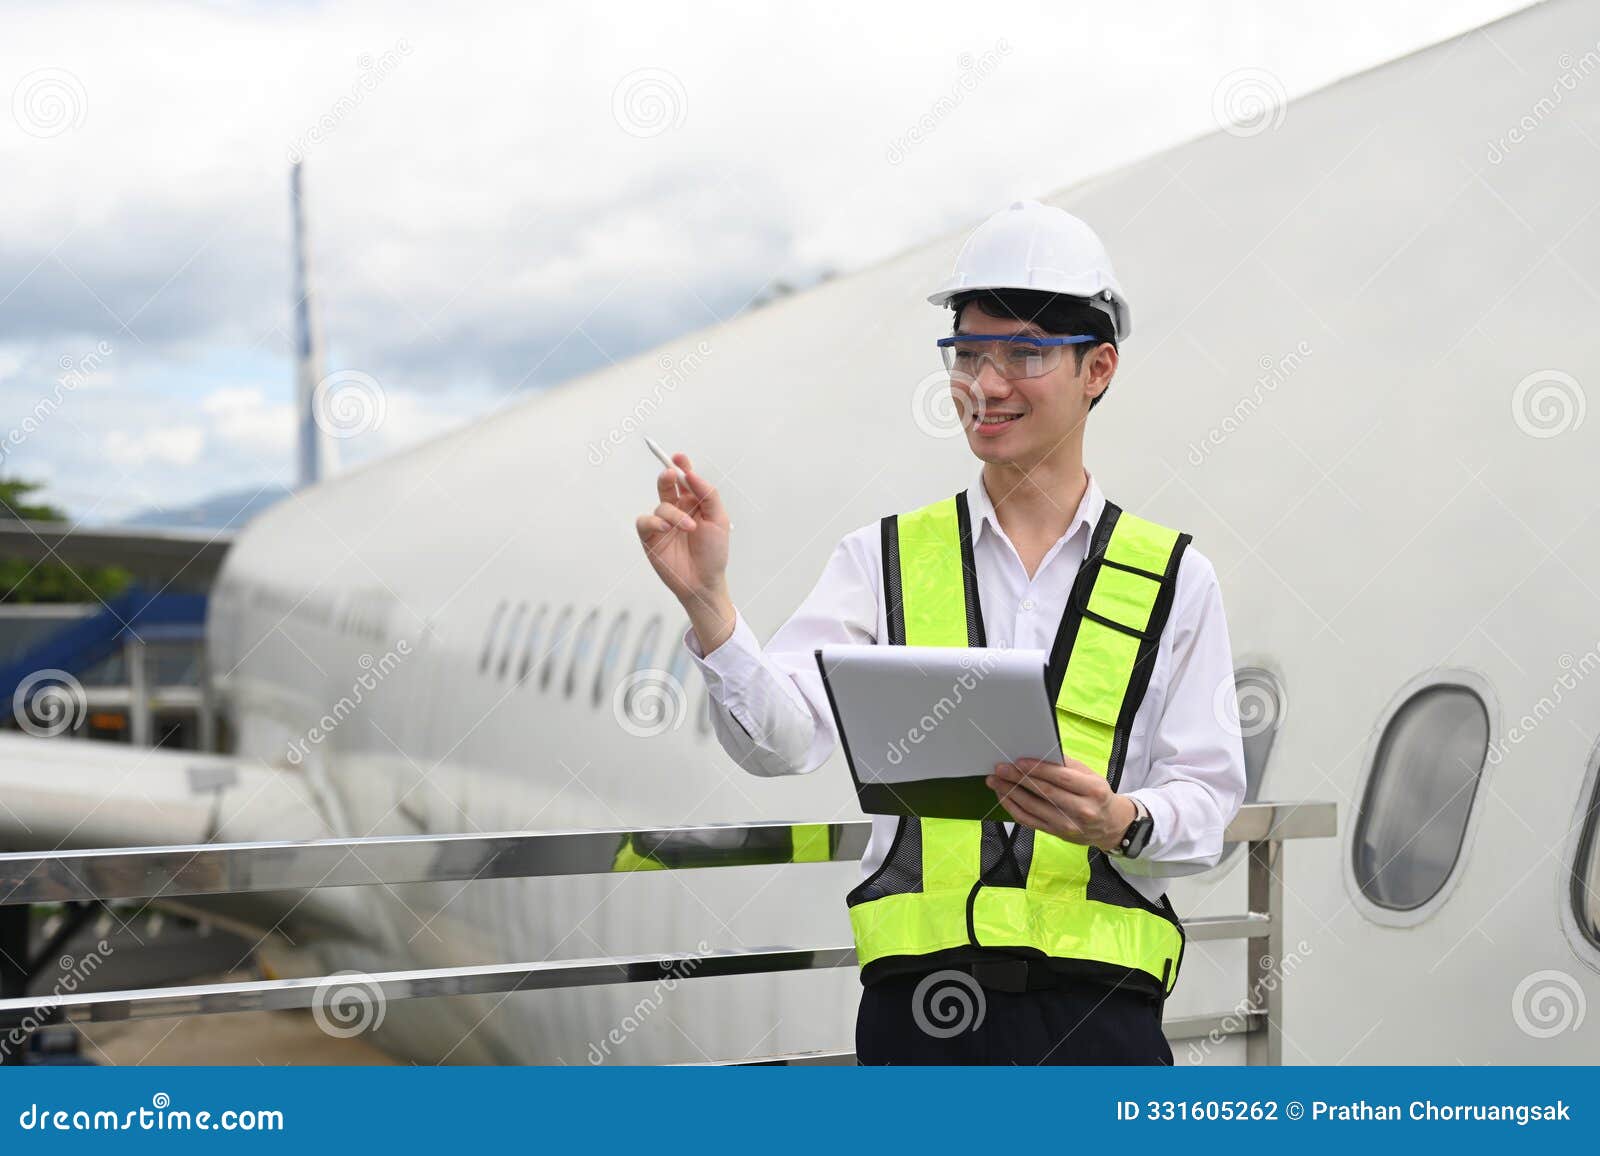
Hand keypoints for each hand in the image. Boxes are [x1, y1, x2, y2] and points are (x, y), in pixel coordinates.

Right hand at [635, 452, 734, 647]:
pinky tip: (666, 529)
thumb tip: (691, 475)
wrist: (704, 582)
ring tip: (689, 528)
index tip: (679, 458)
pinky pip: (645, 521)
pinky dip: (655, 522)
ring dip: (674, 514)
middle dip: (668, 476)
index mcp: (695, 503)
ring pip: (661, 504)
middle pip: (667, 485)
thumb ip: (708, 495)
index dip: (681, 466)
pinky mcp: (650, 538)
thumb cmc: (714, 552)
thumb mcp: (719, 520)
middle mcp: (677, 510)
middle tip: (672, 474)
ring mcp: (663, 523)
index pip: (685, 479)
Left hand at [986, 757, 1136, 851]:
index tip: (1019, 761)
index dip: (1038, 769)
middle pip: (1045, 792)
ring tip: (996, 781)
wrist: (1110, 825)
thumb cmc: (1097, 795)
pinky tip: (1003, 796)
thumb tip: (1039, 753)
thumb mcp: (1091, 776)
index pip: (1061, 778)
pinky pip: (1029, 821)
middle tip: (1001, 768)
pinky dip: (1013, 808)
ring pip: (1033, 808)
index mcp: (1093, 790)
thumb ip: (1067, 765)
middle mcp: (1082, 810)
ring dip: (1010, 793)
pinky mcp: (1056, 834)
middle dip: (1019, 779)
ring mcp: (1068, 824)